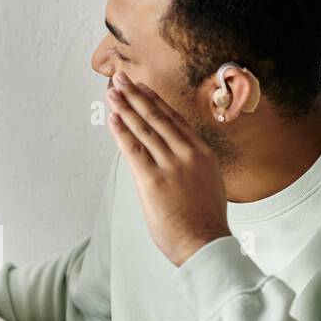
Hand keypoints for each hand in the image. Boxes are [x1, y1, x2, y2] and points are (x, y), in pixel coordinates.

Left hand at [106, 70, 231, 265]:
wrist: (206, 242)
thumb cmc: (206, 222)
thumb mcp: (209, 185)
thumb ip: (194, 168)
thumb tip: (179, 163)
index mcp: (202, 153)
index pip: (176, 120)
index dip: (156, 101)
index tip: (143, 88)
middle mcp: (187, 153)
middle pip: (157, 117)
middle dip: (136, 95)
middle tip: (120, 78)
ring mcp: (170, 164)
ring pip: (143, 128)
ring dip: (124, 107)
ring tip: (111, 92)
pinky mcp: (152, 179)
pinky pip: (133, 149)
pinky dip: (121, 131)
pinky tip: (112, 117)